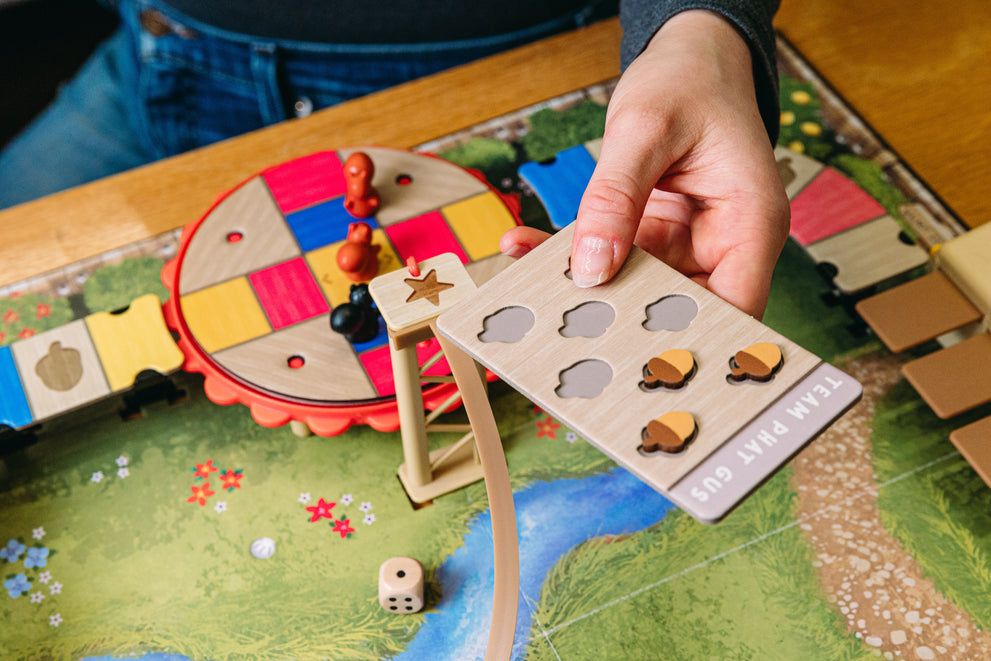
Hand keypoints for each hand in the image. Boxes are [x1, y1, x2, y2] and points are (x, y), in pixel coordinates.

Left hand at [501, 10, 789, 318]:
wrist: (688, 57)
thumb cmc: (688, 81)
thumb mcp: (645, 130)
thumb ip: (615, 198)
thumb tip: (591, 267)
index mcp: (750, 224)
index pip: (734, 307)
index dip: (695, 343)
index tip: (640, 363)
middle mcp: (723, 243)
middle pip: (681, 310)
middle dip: (623, 325)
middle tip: (566, 339)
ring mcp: (687, 244)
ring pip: (637, 290)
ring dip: (586, 293)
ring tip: (530, 295)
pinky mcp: (654, 235)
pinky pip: (612, 258)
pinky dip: (572, 257)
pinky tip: (527, 248)